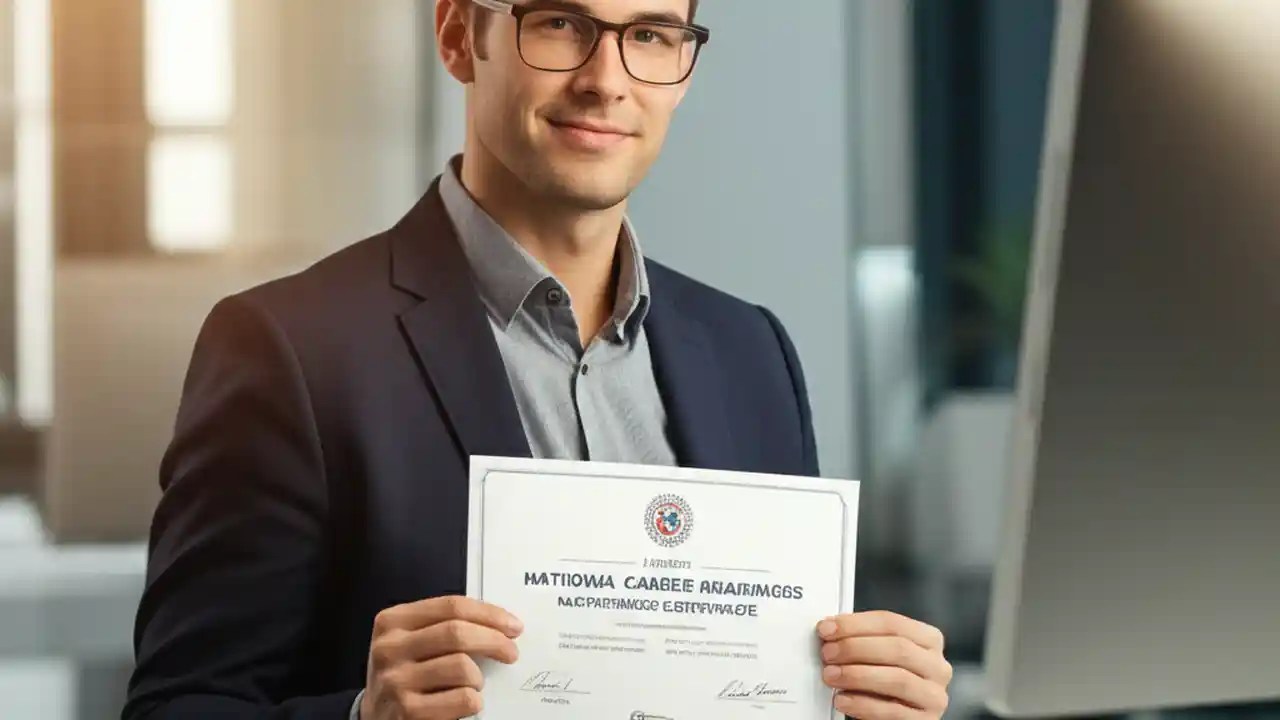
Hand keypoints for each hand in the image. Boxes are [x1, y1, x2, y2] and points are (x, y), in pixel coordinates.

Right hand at [361, 595, 522, 719]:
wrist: (374, 718)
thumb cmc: (401, 674)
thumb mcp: (409, 641)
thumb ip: (442, 626)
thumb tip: (497, 623)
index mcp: (392, 622)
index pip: (451, 606)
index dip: (489, 614)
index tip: (512, 625)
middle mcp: (390, 649)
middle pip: (458, 633)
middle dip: (495, 641)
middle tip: (510, 651)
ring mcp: (396, 682)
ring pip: (463, 667)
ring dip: (479, 678)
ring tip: (474, 683)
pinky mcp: (408, 712)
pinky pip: (462, 699)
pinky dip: (474, 700)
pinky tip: (466, 701)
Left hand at [816, 611, 951, 718]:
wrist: (893, 715)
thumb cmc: (885, 681)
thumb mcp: (879, 655)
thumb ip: (862, 639)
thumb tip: (829, 629)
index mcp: (928, 640)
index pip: (892, 623)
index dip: (856, 624)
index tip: (828, 628)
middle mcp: (937, 666)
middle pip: (897, 648)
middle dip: (855, 648)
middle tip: (828, 652)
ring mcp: (934, 695)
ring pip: (897, 679)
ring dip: (857, 675)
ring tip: (831, 675)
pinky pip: (892, 711)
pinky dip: (862, 704)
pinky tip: (843, 700)